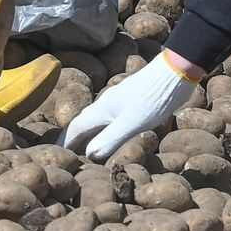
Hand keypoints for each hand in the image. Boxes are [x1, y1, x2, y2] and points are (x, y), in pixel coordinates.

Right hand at [60, 52, 199, 159]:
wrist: (173, 74)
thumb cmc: (152, 99)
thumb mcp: (131, 123)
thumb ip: (110, 138)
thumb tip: (89, 156)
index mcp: (102, 109)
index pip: (77, 126)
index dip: (67, 141)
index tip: (57, 153)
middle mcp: (106, 104)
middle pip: (84, 121)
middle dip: (73, 136)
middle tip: (65, 151)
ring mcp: (119, 101)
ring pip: (97, 118)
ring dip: (88, 132)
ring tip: (85, 145)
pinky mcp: (132, 102)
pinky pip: (110, 118)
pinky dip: (104, 128)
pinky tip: (112, 130)